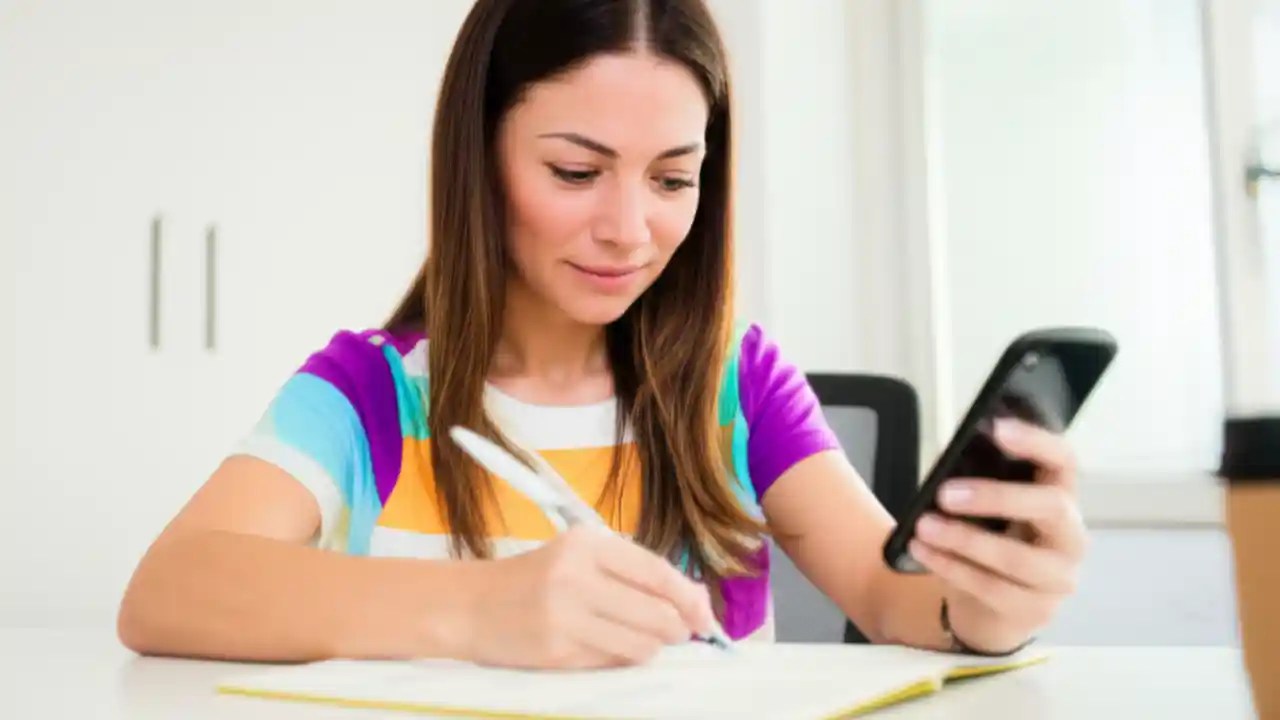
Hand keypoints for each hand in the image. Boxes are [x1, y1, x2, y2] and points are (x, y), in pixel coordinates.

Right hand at [463, 525, 716, 668]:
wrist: (470, 605)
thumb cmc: (535, 578)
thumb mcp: (581, 558)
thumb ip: (635, 574)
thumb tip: (696, 597)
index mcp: (587, 543)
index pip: (657, 572)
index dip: (689, 598)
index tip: (705, 616)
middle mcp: (576, 575)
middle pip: (657, 613)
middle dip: (676, 629)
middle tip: (676, 633)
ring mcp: (565, 616)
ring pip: (641, 644)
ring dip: (651, 647)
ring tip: (638, 639)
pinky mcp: (556, 651)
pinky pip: (613, 661)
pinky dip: (621, 658)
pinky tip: (606, 646)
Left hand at [907, 418, 1086, 652]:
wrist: (994, 610)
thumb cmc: (993, 543)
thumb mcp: (990, 513)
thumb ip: (980, 483)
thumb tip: (947, 459)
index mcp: (1061, 499)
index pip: (1064, 461)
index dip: (1036, 441)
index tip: (997, 427)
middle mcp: (1071, 537)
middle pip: (1051, 506)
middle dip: (997, 496)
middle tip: (945, 492)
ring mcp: (1058, 578)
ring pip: (1016, 557)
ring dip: (962, 539)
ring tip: (923, 526)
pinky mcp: (1034, 611)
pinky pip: (990, 587)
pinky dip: (950, 566)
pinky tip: (921, 551)